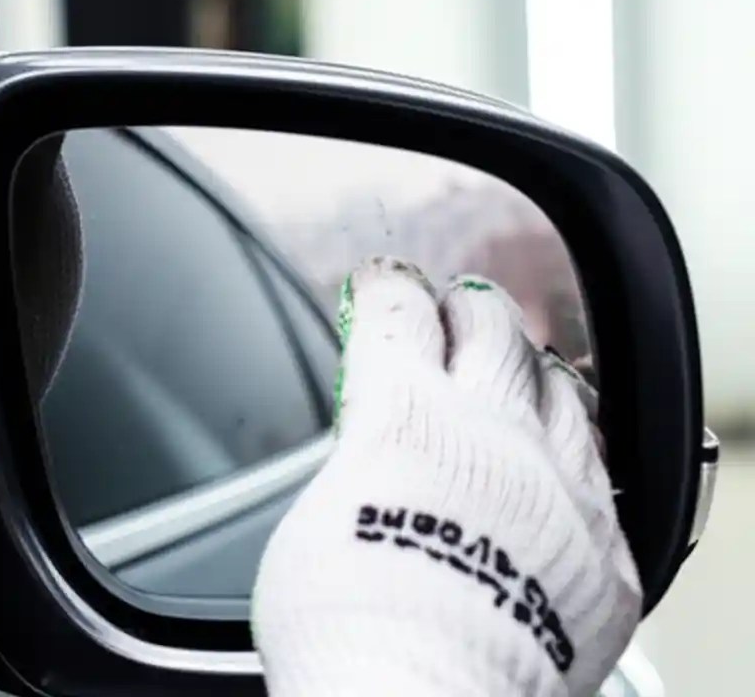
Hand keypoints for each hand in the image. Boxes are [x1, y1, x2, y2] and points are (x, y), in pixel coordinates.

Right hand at [253, 258, 640, 695]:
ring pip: (562, 386)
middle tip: (451, 308)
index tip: (382, 285)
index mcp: (404, 417)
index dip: (386, 288)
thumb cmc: (343, 629)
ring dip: (531, 369)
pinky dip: (574, 453)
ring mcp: (559, 485)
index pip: (399, 313)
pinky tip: (562, 458)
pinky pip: (602, 474)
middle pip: (492, 325)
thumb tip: (370, 462)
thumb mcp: (310, 519)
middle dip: (465, 306)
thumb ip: (354, 466)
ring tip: (516, 371)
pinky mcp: (604, 549)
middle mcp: (491, 433)